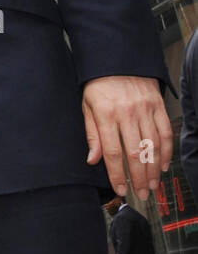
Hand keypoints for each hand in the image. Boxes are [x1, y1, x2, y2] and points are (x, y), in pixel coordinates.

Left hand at [82, 76, 171, 198]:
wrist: (118, 60)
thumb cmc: (99, 84)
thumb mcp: (87, 106)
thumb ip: (92, 134)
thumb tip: (93, 160)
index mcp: (106, 114)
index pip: (112, 152)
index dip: (117, 174)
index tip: (120, 189)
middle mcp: (128, 113)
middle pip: (135, 153)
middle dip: (139, 178)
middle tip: (141, 193)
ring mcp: (146, 110)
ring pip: (153, 146)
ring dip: (153, 169)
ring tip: (152, 185)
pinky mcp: (159, 106)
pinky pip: (165, 133)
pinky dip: (166, 152)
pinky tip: (162, 165)